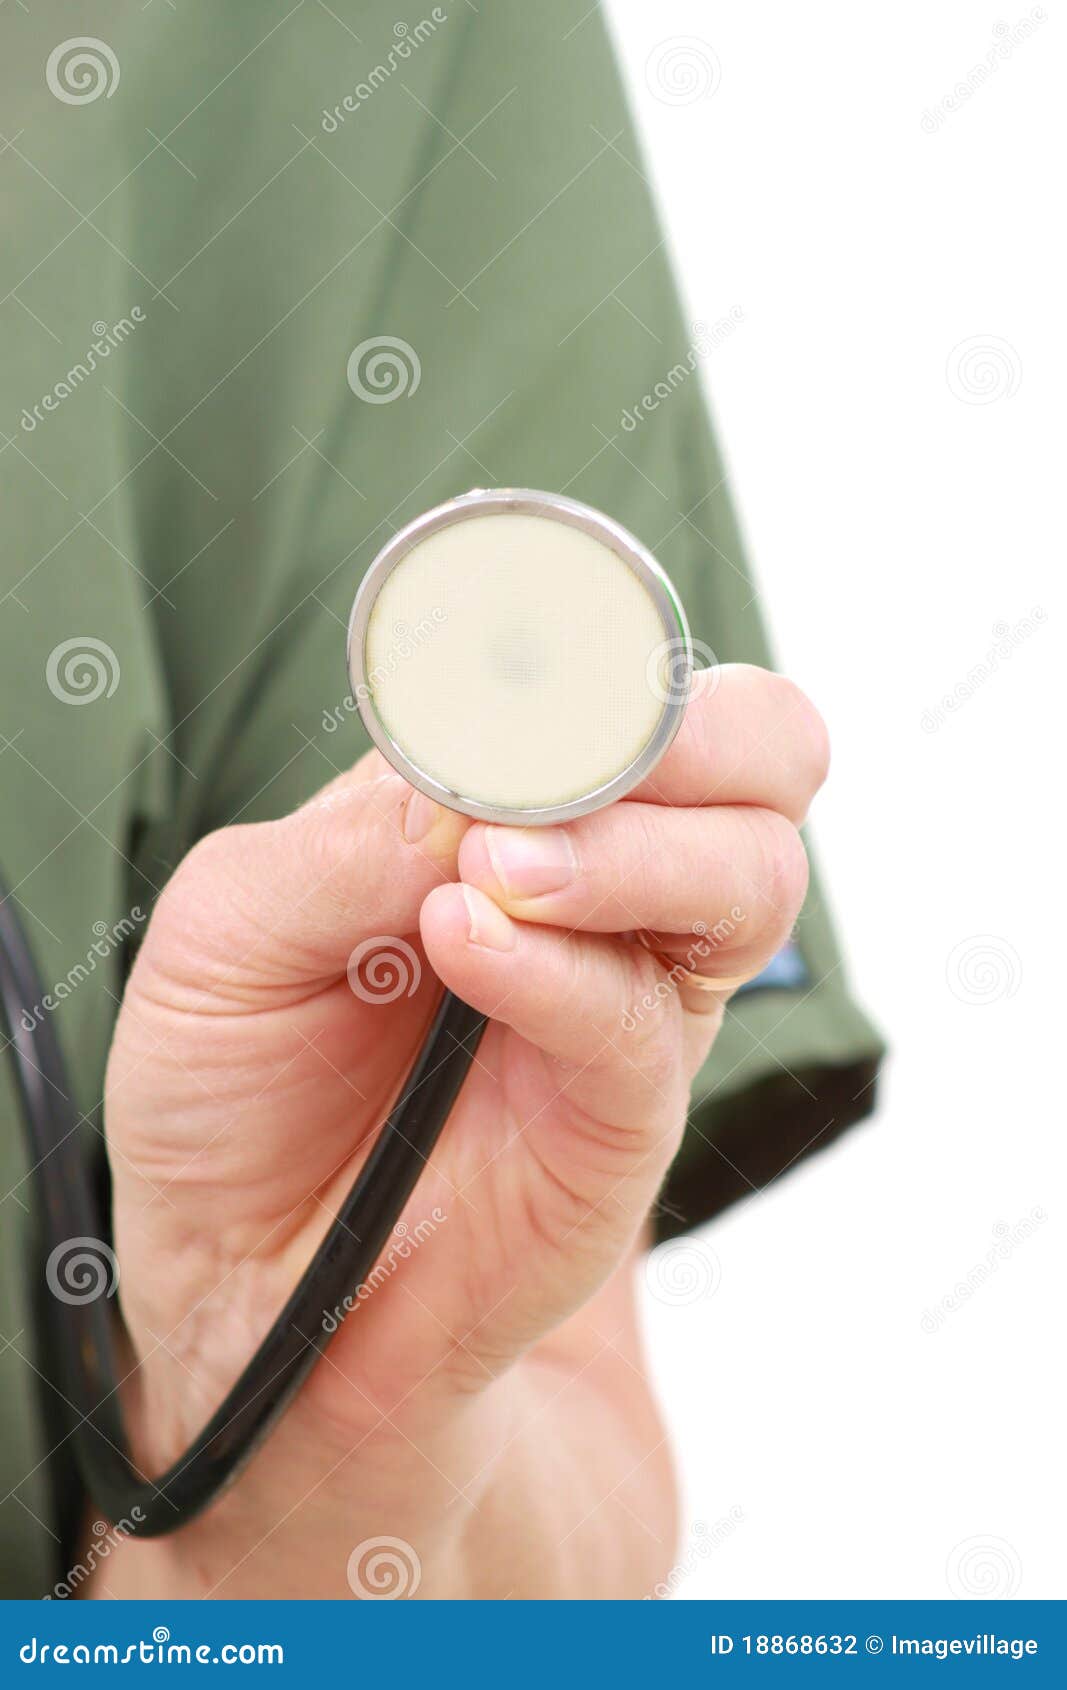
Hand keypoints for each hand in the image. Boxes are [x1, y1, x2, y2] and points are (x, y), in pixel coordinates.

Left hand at [99, 664, 826, 1595]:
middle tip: (589, 742)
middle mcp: (602, 894)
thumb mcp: (239, 923)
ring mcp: (625, 1005)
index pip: (644, 688)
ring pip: (750, 879)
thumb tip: (479, 764)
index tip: (535, 654)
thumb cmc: (237, 1083)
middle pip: (764, 763)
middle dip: (697, 730)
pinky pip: (641, 1029)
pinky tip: (466, 946)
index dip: (615, 649)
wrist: (237, 1279)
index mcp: (521, 814)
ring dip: (633, 847)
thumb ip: (355, 834)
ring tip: (492, 869)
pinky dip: (560, 969)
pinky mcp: (619, 1127)